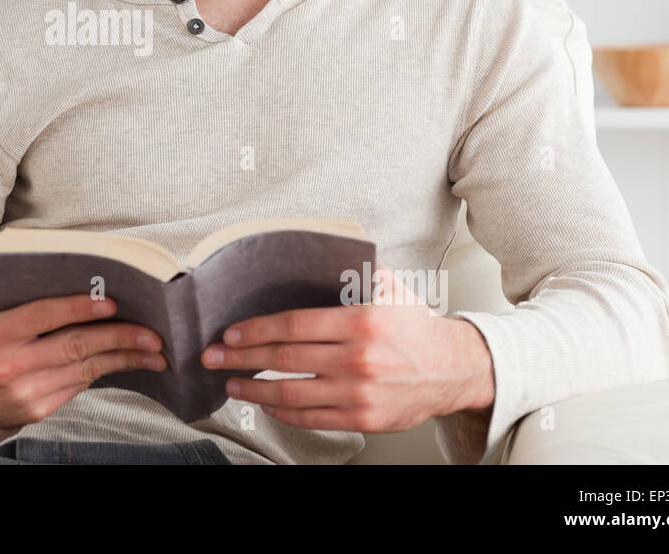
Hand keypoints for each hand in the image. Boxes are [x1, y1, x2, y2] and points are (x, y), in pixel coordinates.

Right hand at [0, 283, 166, 431]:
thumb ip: (8, 284)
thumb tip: (54, 261)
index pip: (44, 316)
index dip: (81, 307)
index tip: (114, 301)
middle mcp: (8, 365)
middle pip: (74, 346)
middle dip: (119, 338)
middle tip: (152, 332)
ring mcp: (23, 392)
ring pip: (84, 370)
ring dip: (123, 359)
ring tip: (153, 351)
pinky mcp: (35, 411)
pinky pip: (77, 385)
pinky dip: (103, 370)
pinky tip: (124, 361)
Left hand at [200, 264, 494, 431]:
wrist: (454, 369)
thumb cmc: (415, 327)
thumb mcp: (390, 288)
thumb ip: (354, 270)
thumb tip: (319, 249)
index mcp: (362, 322)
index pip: (294, 326)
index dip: (256, 330)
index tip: (232, 333)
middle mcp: (359, 359)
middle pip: (285, 360)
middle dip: (241, 359)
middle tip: (214, 357)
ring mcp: (360, 393)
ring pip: (292, 395)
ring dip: (254, 390)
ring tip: (232, 383)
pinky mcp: (363, 419)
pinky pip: (312, 419)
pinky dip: (283, 413)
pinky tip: (267, 404)